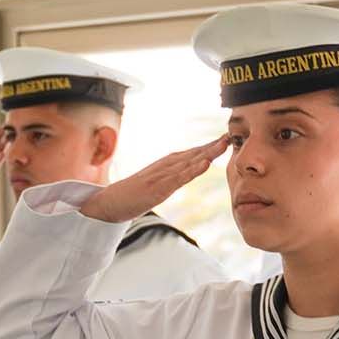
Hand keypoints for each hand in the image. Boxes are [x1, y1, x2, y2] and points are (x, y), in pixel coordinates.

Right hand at [80, 135, 230, 223]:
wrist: (108, 202)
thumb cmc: (130, 195)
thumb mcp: (155, 185)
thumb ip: (170, 180)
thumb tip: (185, 177)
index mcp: (165, 166)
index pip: (190, 154)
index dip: (208, 146)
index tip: (225, 140)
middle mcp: (164, 167)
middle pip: (192, 154)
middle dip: (211, 145)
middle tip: (229, 135)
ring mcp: (161, 176)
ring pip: (188, 162)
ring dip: (207, 152)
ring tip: (223, 144)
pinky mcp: (157, 187)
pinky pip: (178, 177)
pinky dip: (192, 169)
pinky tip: (205, 163)